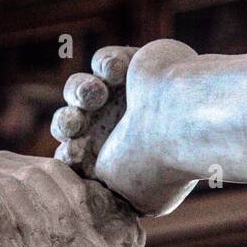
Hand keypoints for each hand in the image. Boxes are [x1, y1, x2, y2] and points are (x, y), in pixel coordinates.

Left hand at [52, 40, 199, 215]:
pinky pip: (104, 60)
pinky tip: (117, 73)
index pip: (78, 156)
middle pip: (74, 122)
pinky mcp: (136, 64)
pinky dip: (106, 64)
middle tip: (75, 122)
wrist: (178, 122)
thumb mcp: (115, 186)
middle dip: (68, 121)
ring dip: (81, 90)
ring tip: (95, 93)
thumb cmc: (146, 161)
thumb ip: (96, 181)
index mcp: (118, 162)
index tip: (72, 154)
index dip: (69, 153)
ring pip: (83, 88)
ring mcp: (128, 96)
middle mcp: (122, 129)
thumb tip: (84, 181)